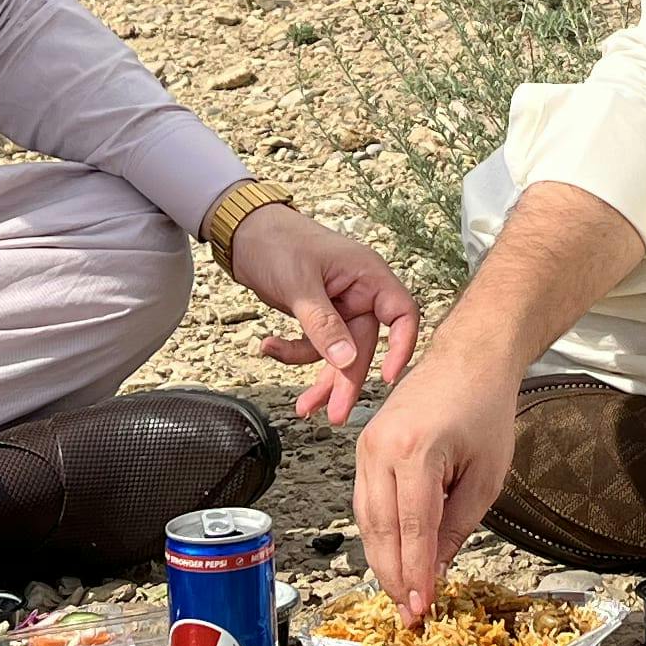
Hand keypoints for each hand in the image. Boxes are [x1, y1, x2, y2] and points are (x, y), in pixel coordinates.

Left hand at [225, 205, 423, 426]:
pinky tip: (270, 347)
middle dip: (346, 380)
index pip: (402, 314)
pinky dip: (296, 354)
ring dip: (320, 377)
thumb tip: (346, 360)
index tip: (388, 377)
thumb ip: (322, 324)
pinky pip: (317, 346)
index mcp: (367, 276)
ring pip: (339, 352)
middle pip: (364, 345)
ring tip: (302, 405)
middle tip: (334, 414)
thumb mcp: (299, 285)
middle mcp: (359, 292)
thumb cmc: (276, 241)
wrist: (243, 231)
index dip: (402, 346)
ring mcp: (339, 306)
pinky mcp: (319, 316)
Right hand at [351, 357, 520, 624]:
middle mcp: (382, 449)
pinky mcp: (364, 446)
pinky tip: (392, 556)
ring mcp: (366, 445)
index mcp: (416, 452)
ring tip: (399, 592)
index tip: (421, 607)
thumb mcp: (486, 475)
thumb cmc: (485, 408)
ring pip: (366, 519)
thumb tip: (435, 569)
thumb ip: (457, 526)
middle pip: (381, 529)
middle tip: (407, 612)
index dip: (415, 575)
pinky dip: (377, 533)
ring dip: (381, 559)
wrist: (468, 359)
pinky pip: (366, 500)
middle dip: (393, 576)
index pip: (413, 529)